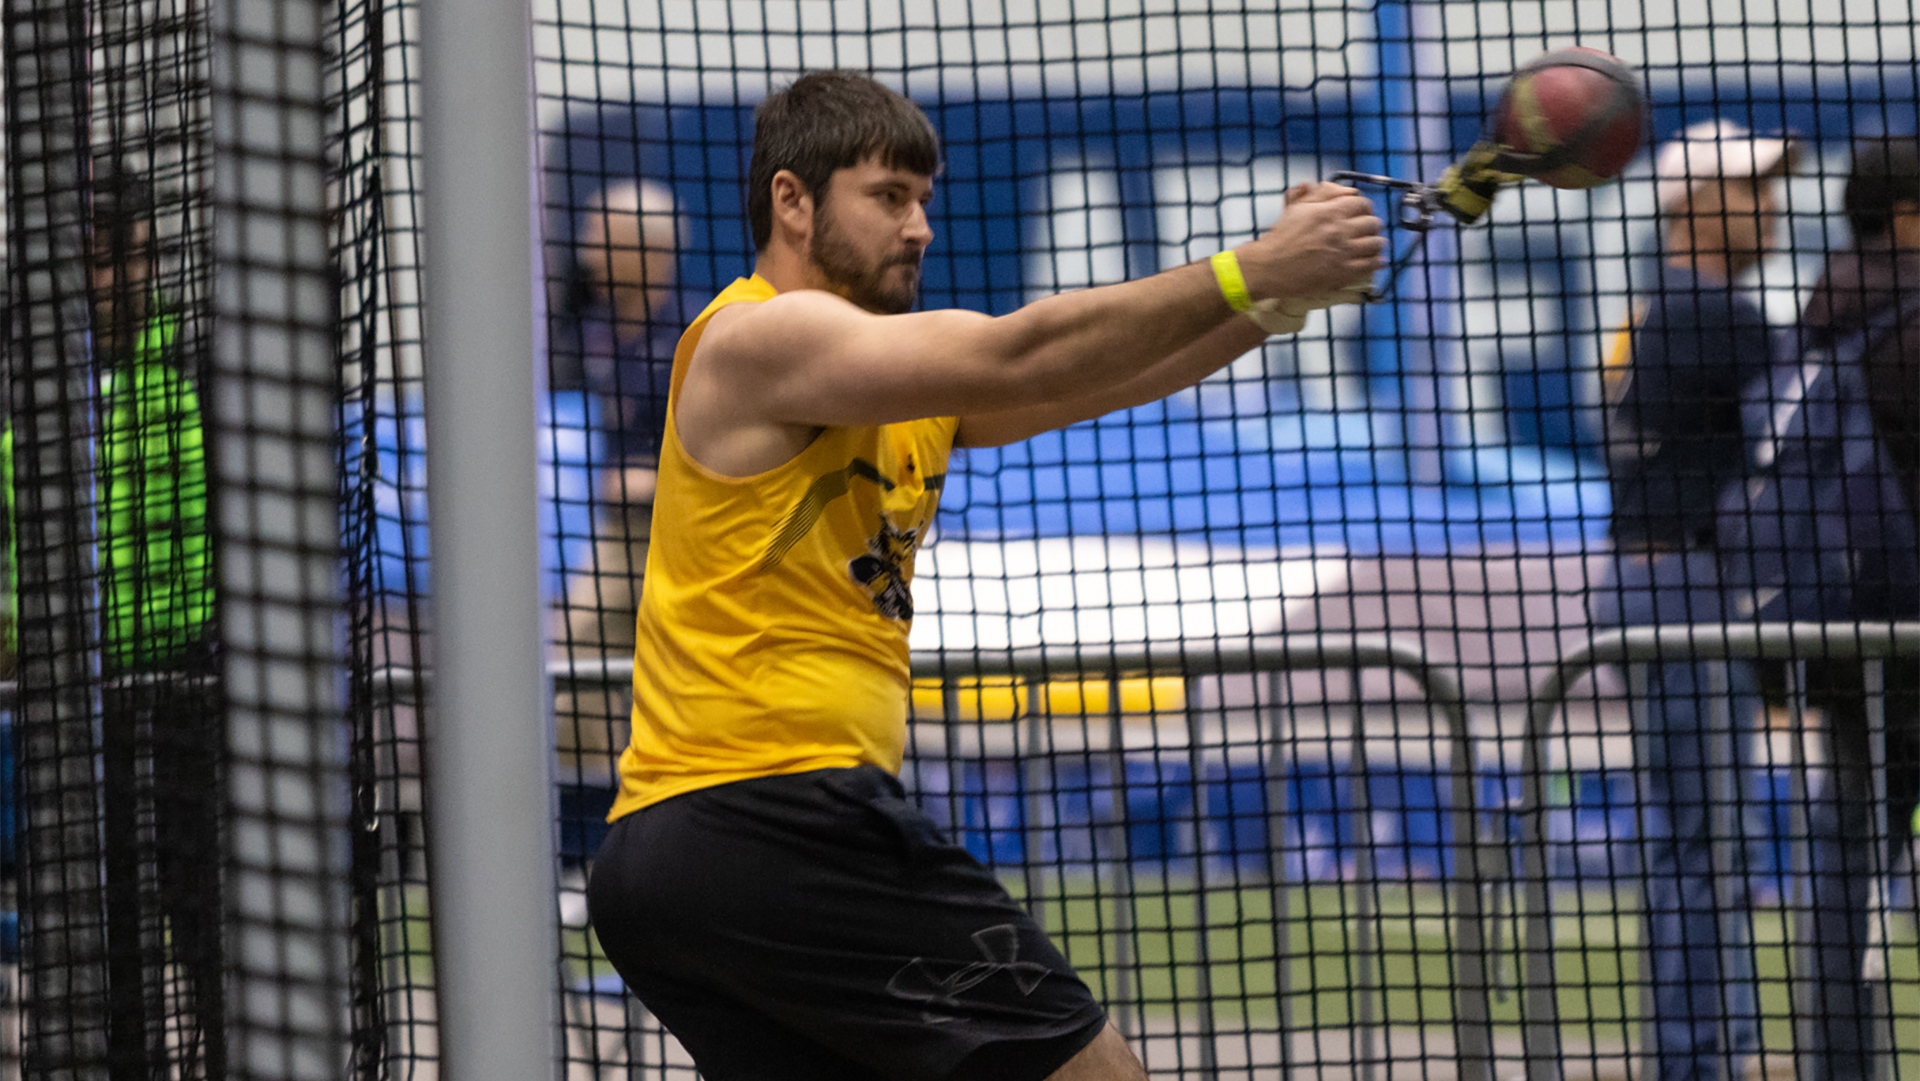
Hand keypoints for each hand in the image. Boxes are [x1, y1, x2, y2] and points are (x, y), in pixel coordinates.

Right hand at [1239, 182, 1384, 301]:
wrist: (1270, 266)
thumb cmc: (1281, 236)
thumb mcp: (1298, 207)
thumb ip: (1323, 194)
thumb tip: (1347, 190)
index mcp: (1329, 211)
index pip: (1363, 204)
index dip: (1364, 208)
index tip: (1360, 214)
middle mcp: (1340, 230)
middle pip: (1373, 223)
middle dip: (1370, 226)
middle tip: (1364, 231)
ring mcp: (1344, 252)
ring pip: (1376, 243)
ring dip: (1375, 243)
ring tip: (1370, 246)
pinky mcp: (1344, 272)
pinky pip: (1372, 264)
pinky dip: (1377, 261)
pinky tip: (1374, 260)